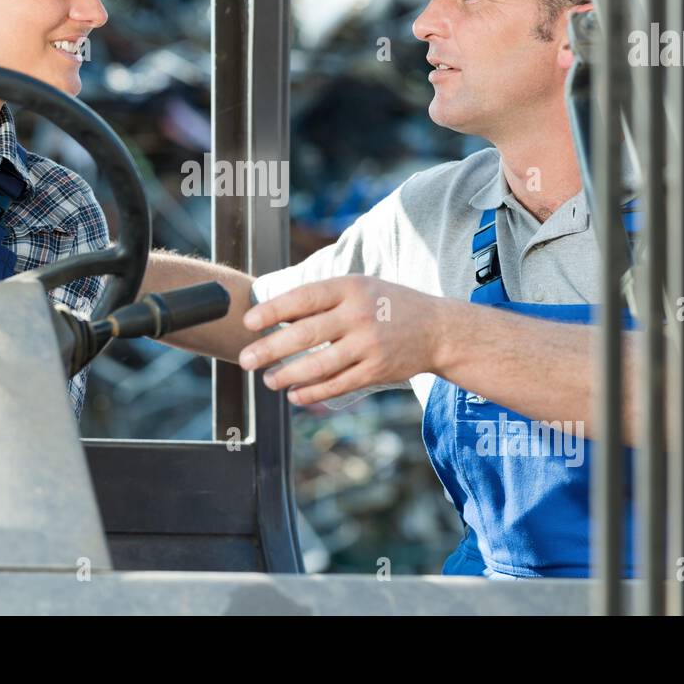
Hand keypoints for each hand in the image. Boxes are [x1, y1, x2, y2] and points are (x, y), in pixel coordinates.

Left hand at [236, 276, 453, 405]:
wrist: (437, 329)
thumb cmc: (388, 305)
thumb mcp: (360, 288)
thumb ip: (324, 298)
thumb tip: (275, 312)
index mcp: (351, 288)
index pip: (303, 298)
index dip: (272, 311)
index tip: (248, 321)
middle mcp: (359, 315)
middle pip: (305, 334)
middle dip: (269, 349)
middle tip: (245, 360)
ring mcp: (369, 345)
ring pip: (319, 365)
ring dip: (287, 375)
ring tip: (268, 380)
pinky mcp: (376, 370)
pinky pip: (337, 385)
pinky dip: (312, 392)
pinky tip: (295, 395)